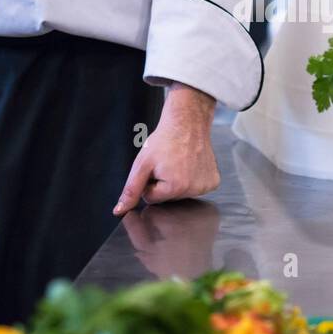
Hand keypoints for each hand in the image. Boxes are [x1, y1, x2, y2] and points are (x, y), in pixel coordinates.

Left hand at [113, 86, 219, 212]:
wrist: (187, 122)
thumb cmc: (164, 140)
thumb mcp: (141, 164)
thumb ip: (131, 189)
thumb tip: (119, 211)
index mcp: (176, 187)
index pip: (151, 199)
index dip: (148, 182)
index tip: (154, 167)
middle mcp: (194, 190)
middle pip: (167, 197)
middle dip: (162, 183)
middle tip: (166, 163)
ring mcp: (206, 187)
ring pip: (180, 193)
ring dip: (176, 180)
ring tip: (178, 162)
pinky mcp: (213, 181)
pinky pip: (195, 188)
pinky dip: (191, 178)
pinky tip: (189, 164)